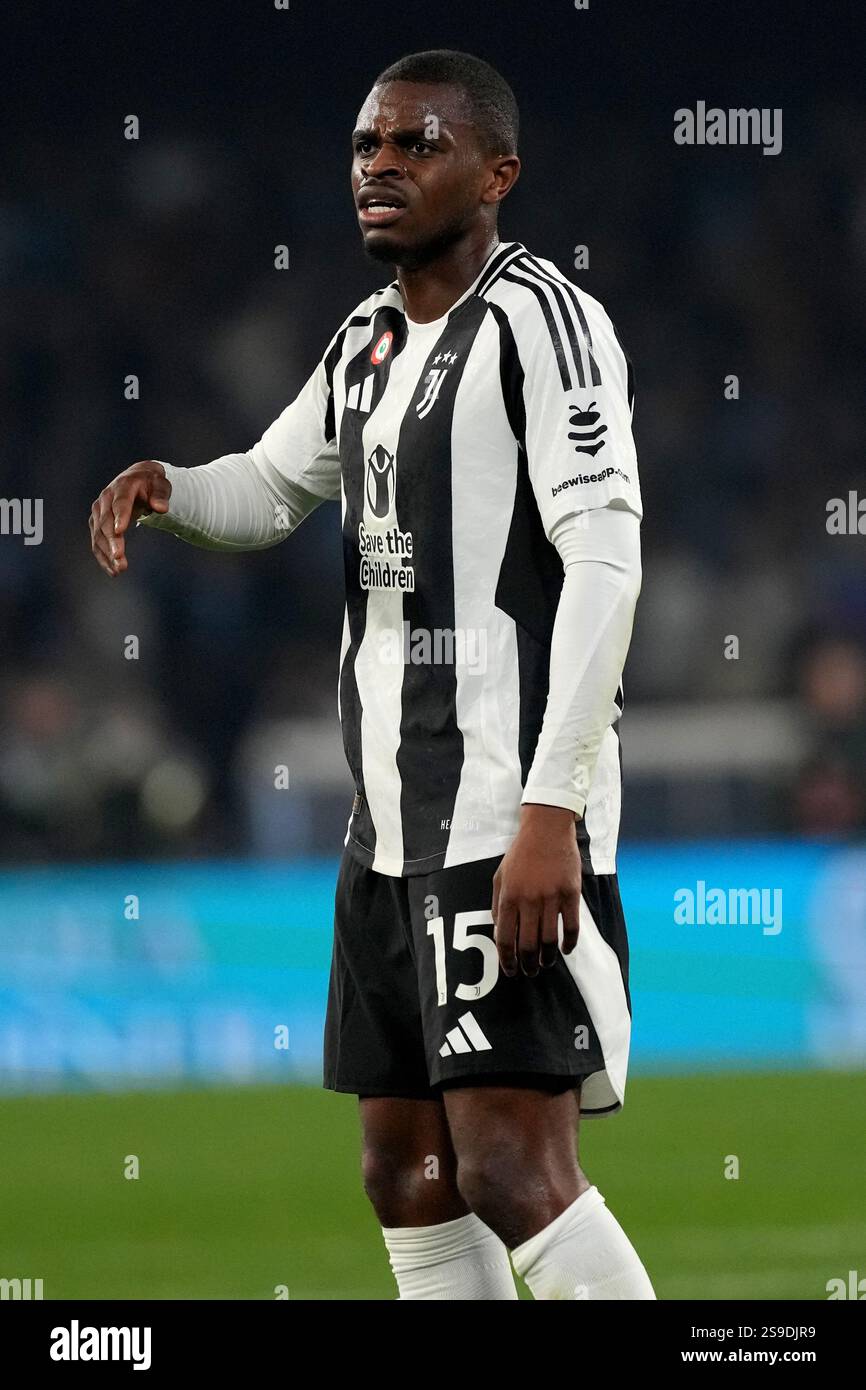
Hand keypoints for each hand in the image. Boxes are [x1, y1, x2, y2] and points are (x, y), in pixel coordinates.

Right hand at [89, 459, 170, 576]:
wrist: (137, 478)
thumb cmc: (151, 483)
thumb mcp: (161, 484)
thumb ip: (161, 495)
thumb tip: (161, 507)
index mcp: (123, 486)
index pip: (120, 503)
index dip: (120, 516)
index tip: (120, 531)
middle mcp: (106, 498)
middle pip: (106, 522)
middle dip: (112, 542)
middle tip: (119, 559)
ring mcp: (99, 511)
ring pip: (98, 534)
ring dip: (106, 553)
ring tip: (119, 570)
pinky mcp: (96, 522)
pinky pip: (96, 541)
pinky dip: (103, 556)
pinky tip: (112, 570)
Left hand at [492, 803, 580, 977]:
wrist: (546, 829)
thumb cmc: (520, 854)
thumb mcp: (499, 877)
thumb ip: (497, 905)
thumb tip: (500, 933)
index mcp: (508, 897)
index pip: (505, 939)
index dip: (507, 961)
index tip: (510, 971)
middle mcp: (529, 900)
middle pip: (527, 945)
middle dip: (528, 965)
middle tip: (530, 972)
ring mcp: (551, 897)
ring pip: (550, 940)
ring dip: (548, 958)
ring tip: (546, 964)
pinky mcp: (571, 894)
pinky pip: (571, 927)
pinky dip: (569, 944)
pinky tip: (566, 950)